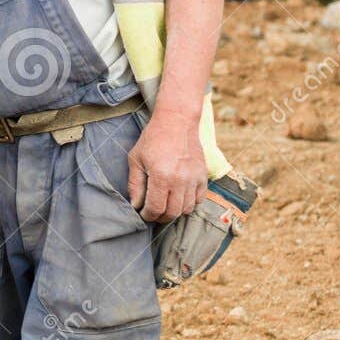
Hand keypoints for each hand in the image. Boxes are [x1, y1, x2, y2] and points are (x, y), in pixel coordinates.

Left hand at [127, 109, 207, 223]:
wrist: (176, 122)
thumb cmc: (153, 139)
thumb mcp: (136, 159)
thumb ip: (135, 184)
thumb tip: (135, 205)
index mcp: (161, 176)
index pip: (156, 208)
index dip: (148, 215)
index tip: (143, 214)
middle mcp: (180, 180)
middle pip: (172, 212)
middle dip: (160, 217)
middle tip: (153, 213)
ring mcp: (194, 179)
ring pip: (187, 209)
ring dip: (175, 211)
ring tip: (165, 206)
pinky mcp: (203, 176)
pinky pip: (199, 199)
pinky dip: (190, 203)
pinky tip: (179, 197)